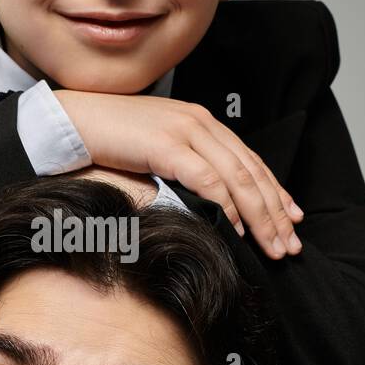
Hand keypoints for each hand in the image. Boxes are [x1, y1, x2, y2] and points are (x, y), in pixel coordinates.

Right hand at [54, 89, 303, 259]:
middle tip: (289, 244)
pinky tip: (235, 230)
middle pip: (251, 171)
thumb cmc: (108, 140)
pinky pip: (207, 180)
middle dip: (275, 211)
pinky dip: (225, 206)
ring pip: (237, 177)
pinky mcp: (167, 144)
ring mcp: (185, 130)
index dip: (275, 191)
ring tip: (271, 244)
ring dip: (259, 215)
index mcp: (200, 122)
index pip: (249, 160)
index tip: (292, 219)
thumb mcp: (155, 151)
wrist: (71, 120)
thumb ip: (184, 167)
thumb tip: (207, 202)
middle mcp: (200, 122)